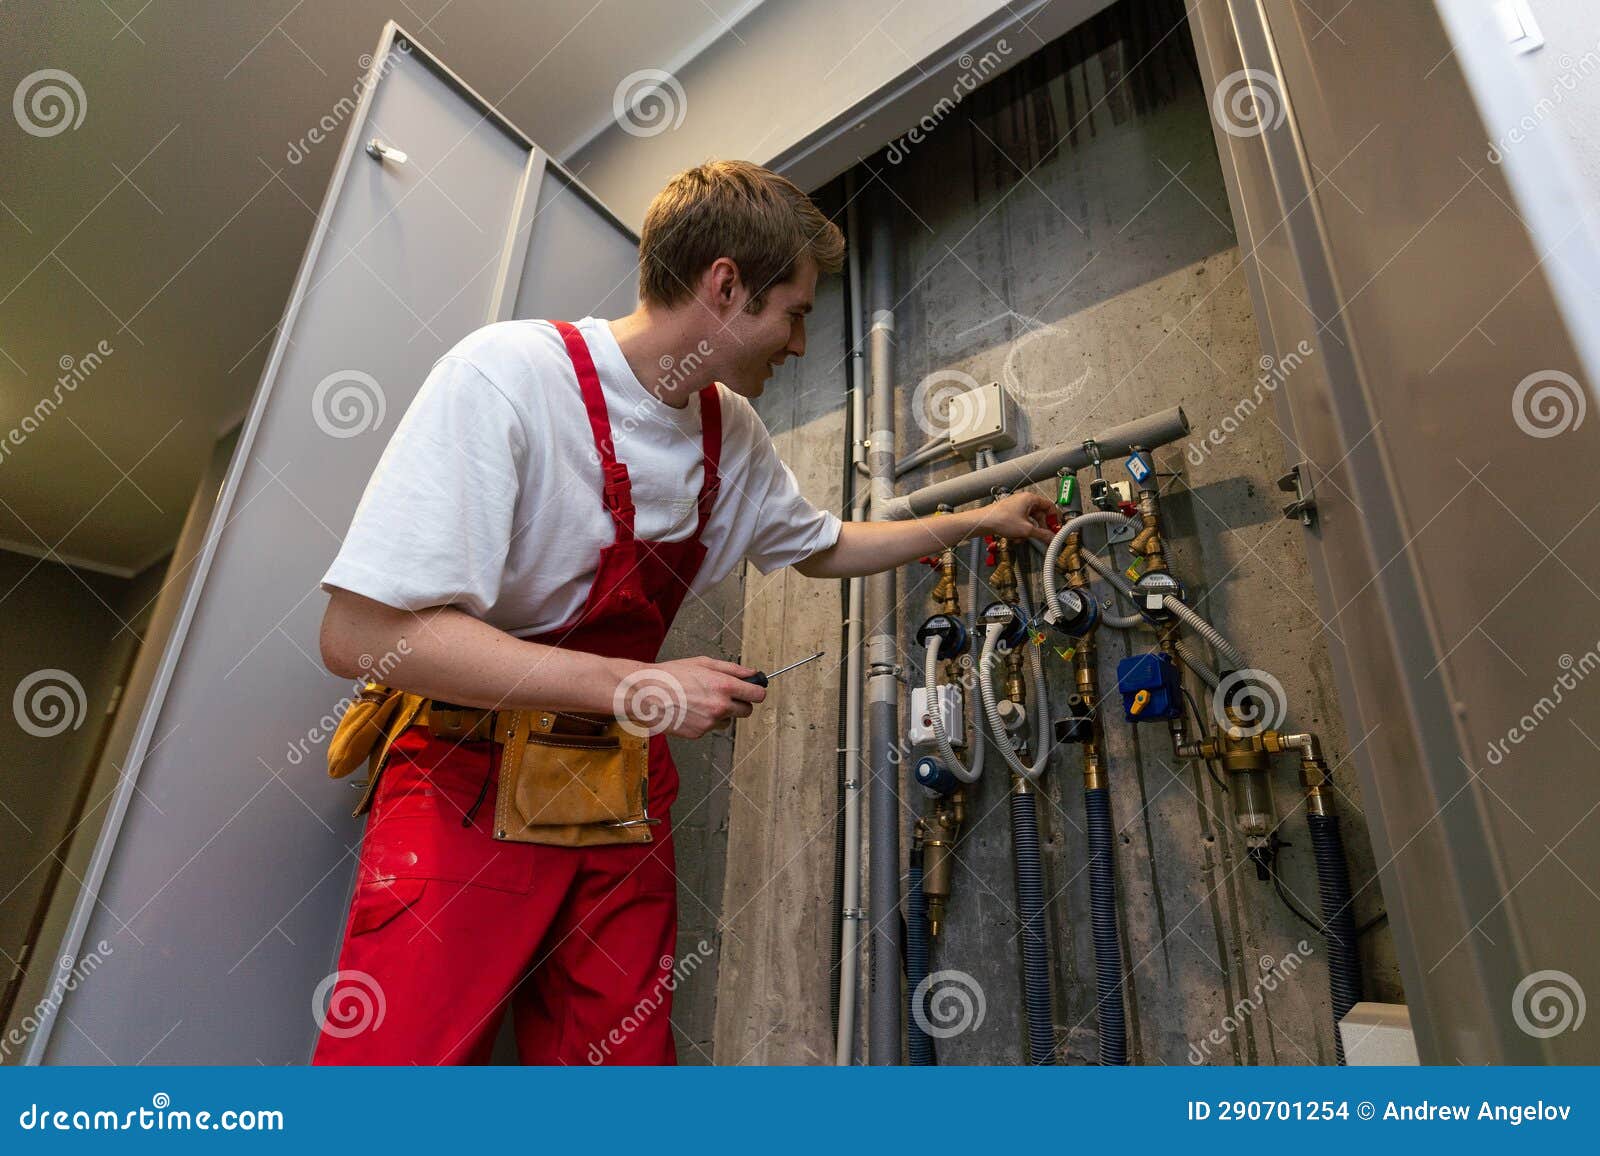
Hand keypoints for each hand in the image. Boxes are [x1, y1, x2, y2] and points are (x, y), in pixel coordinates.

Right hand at [617, 656, 765, 739]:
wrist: (644, 694)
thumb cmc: (671, 675)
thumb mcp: (703, 663)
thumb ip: (732, 669)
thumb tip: (752, 673)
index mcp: (724, 686)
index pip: (757, 695)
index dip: (756, 691)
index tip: (753, 690)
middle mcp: (720, 706)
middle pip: (747, 711)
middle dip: (741, 704)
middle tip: (726, 695)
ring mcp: (710, 722)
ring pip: (729, 721)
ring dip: (722, 713)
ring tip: (701, 701)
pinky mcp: (699, 733)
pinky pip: (711, 727)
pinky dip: (706, 721)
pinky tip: (690, 710)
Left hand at [978, 491, 1054, 542]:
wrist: (983, 522)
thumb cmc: (1001, 519)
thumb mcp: (1026, 530)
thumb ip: (1042, 534)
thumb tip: (1052, 538)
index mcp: (1030, 498)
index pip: (1049, 506)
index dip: (1054, 518)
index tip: (1056, 527)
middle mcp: (1023, 500)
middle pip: (1039, 514)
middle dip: (1040, 527)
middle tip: (1043, 536)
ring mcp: (1016, 506)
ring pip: (1029, 520)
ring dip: (1028, 531)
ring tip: (1024, 537)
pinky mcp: (1009, 513)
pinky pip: (1021, 522)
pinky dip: (1020, 530)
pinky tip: (1016, 537)